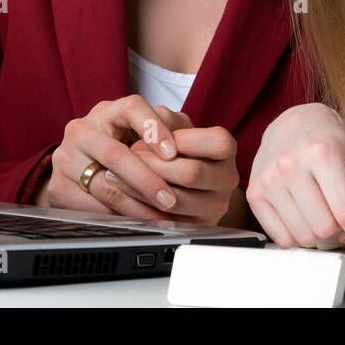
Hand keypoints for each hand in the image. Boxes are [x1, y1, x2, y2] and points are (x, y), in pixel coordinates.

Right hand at [32, 96, 183, 217]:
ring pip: (104, 185)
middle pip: (115, 153)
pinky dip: (118, 218)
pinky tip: (138, 223)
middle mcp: (81, 130)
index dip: (153, 128)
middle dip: (146, 180)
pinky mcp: (58, 187)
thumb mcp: (144, 135)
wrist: (81, 171)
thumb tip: (187, 143)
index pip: (130, 107)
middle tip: (170, 199)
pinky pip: (91, 206)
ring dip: (136, 206)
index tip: (173, 153)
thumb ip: (169, 131)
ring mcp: (65, 158)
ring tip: (160, 217)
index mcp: (106, 112)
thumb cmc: (124, 148)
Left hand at [110, 115, 239, 225]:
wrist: (182, 177)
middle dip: (153, 164)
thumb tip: (150, 127)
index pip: (213, 142)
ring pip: (176, 201)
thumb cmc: (175, 145)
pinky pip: (166, 221)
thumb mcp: (173, 124)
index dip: (177, 139)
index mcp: (225, 148)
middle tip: (127, 157)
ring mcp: (215, 205)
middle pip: (191, 173)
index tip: (148, 137)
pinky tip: (124, 196)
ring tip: (117, 176)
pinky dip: (140, 208)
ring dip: (140, 188)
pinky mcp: (197, 226)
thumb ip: (164, 118)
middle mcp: (227, 178)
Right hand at [246, 102, 344, 246]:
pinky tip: (301, 217)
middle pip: (324, 227)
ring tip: (320, 214)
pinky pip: (280, 236)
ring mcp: (269, 180)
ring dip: (316, 232)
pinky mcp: (254, 193)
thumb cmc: (326, 139)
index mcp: (320, 152)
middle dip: (338, 229)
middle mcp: (290, 165)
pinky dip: (295, 235)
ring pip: (303, 235)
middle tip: (338, 215)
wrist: (290, 123)